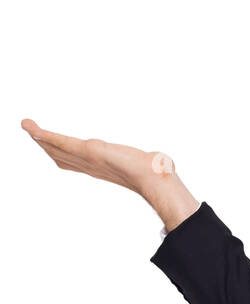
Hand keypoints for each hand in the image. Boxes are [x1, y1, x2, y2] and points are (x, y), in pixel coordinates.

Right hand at [21, 118, 198, 230]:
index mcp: (103, 169)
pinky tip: (31, 127)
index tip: (53, 148)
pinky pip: (60, 141)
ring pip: (56, 148)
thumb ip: (152, 162)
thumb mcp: (150, 164)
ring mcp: (87, 159)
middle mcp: (91, 166)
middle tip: (33, 132)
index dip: (63, 155)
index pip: (76, 163)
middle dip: (46, 145)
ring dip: (40, 137)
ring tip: (27, 125)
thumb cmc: (158, 175)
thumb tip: (167, 164)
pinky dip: (43, 134)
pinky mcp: (87, 151)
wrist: (155, 178)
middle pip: (61, 156)